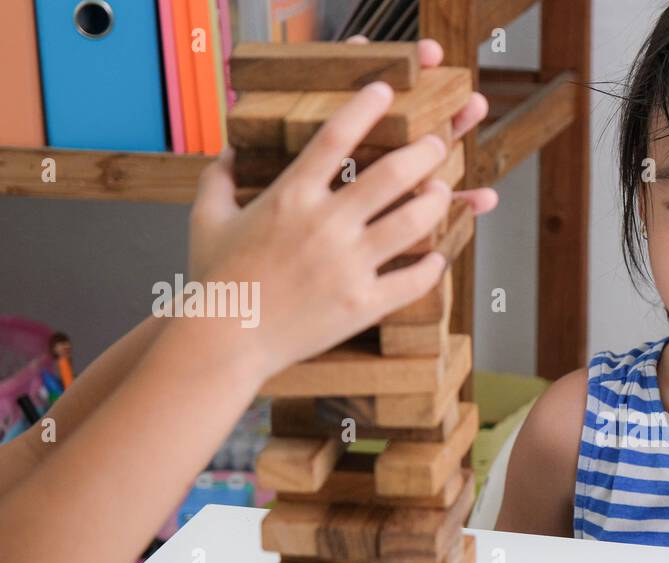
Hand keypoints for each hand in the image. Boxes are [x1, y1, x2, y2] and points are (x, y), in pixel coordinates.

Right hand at [183, 38, 497, 384]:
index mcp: (290, 196)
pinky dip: (431, 265)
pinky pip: (413, 279)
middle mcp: (325, 225)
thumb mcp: (205, 219)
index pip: (336, 136)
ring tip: (440, 190)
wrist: (224, 341)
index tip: (386, 91)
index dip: (365, 107)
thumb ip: (218, 178)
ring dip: (435, 200)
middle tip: (437, 143)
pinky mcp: (363, 304)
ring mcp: (348, 266)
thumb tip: (228, 152)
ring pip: (412, 222)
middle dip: (423, 152)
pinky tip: (437, 255)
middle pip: (391, 173)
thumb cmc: (214, 281)